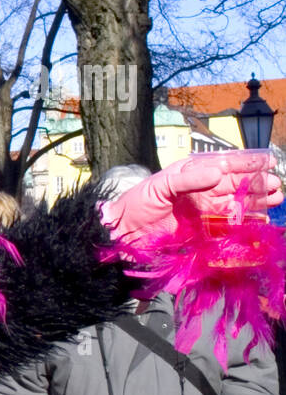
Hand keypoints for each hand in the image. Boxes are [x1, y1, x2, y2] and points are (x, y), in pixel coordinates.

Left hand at [100, 152, 281, 241]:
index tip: (268, 160)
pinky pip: (230, 227)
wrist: (122, 233)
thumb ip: (189, 178)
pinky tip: (260, 222)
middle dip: (258, 184)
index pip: (226, 165)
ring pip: (238, 205)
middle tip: (275, 186)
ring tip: (273, 200)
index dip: (248, 162)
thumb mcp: (160, 185)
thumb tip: (218, 172)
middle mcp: (203, 192)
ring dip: (257, 203)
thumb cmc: (137, 204)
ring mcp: (205, 212)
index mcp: (193, 174)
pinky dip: (246, 225)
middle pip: (237, 185)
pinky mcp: (204, 232)